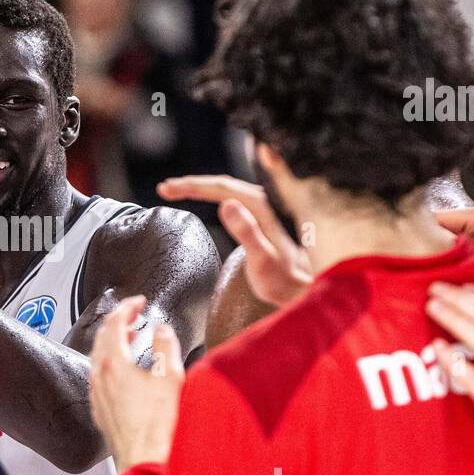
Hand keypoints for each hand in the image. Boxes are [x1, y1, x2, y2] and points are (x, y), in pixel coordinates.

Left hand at [89, 295, 183, 471]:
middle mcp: (99, 378)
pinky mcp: (101, 412)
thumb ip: (165, 346)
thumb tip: (161, 330)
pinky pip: (101, 378)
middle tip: (135, 316)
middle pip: (103, 338)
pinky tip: (126, 371)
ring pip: (99, 358)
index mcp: (113, 364)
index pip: (114, 323)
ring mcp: (98, 396)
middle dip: (119, 322)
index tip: (139, 302)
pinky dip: (112, 365)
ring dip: (115, 343)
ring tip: (133, 339)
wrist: (146, 463)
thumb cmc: (159, 428)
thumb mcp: (170, 377)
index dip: (127, 307)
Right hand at [158, 174, 311, 305]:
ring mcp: (268, 208)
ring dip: (202, 187)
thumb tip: (226, 204)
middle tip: (165, 189)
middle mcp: (268, 202)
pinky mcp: (265, 216)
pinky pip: (236, 197)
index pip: (223, 187)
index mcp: (265, 208)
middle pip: (224, 184)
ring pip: (230, 188)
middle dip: (192, 184)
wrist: (308, 291)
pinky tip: (207, 198)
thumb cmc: (286, 282)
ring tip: (177, 190)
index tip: (167, 189)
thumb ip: (248, 232)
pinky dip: (215, 195)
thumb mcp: (264, 261)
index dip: (193, 186)